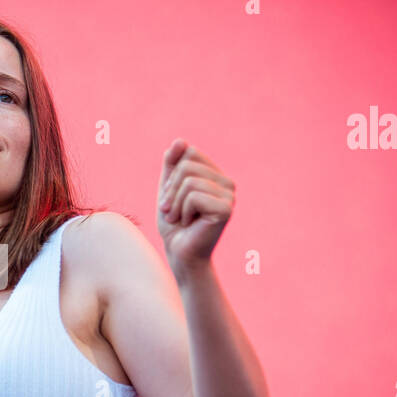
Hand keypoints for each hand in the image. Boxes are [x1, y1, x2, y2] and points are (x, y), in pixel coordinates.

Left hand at [156, 138, 234, 279]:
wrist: (180, 255)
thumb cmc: (174, 225)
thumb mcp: (167, 189)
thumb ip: (172, 164)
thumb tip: (180, 141)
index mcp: (216, 176)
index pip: (190, 153)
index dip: (172, 174)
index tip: (170, 197)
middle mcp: (227, 183)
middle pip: (187, 165)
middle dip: (171, 190)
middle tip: (172, 211)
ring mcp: (229, 196)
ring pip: (189, 181)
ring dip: (175, 203)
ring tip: (179, 219)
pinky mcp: (226, 209)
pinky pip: (193, 195)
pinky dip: (183, 211)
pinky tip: (189, 224)